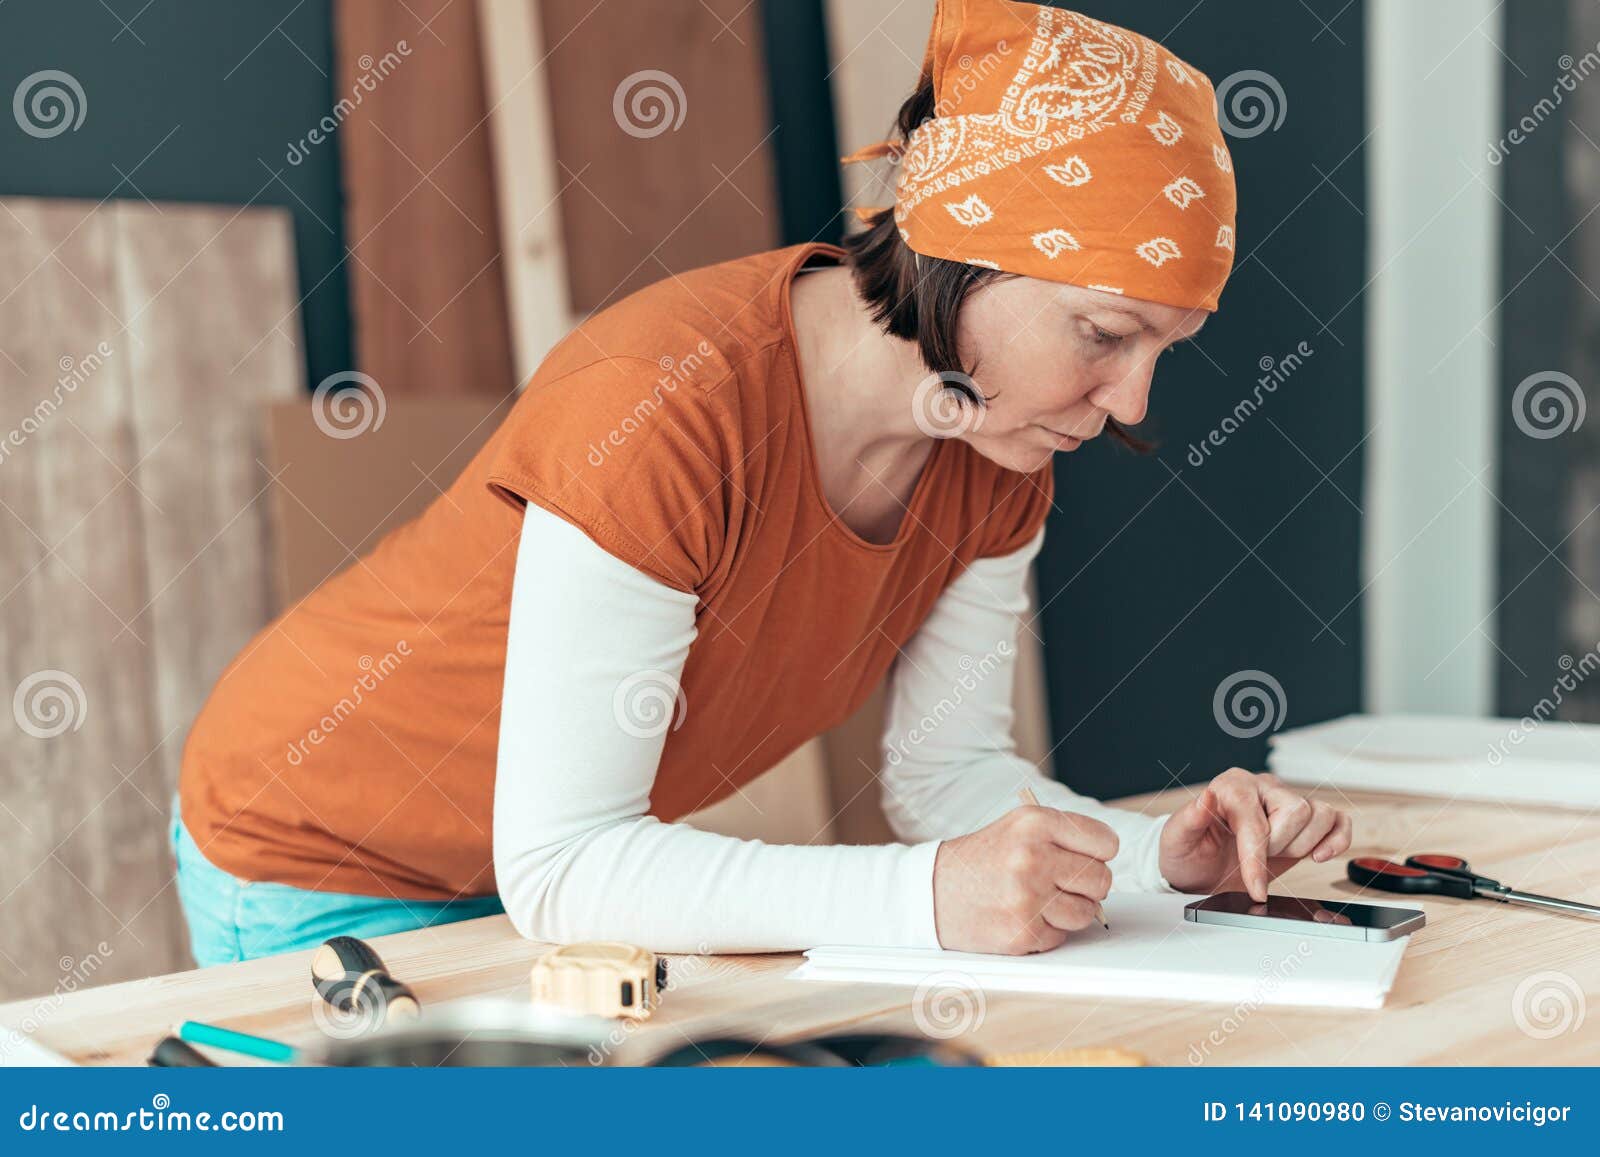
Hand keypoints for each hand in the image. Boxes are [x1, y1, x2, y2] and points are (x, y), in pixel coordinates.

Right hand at [932, 806, 1115, 954]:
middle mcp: (1032, 857)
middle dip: (1086, 886)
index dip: (1097, 854)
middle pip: (1101, 880)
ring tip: (1036, 900)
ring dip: (1067, 911)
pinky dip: (1046, 931)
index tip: (1080, 858)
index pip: (1106, 843)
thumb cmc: (982, 859)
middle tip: (1058, 883)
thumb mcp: (1018, 826)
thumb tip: (1107, 865)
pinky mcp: (1022, 933)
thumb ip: (1065, 837)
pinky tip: (1020, 916)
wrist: (931, 892)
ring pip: (1086, 913)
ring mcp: (1027, 897)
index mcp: (1035, 822)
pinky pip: (1061, 937)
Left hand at [1158, 768, 1351, 900]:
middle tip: (1256, 860)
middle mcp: (1262, 787)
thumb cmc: (1188, 852)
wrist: (1199, 869)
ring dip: (1302, 845)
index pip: (1256, 817)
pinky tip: (1319, 855)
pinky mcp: (1305, 821)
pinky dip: (1337, 839)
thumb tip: (1206, 797)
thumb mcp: (1176, 840)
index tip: (1254, 887)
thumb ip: (1189, 818)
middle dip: (1278, 846)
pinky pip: (1337, 820)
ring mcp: (1286, 802)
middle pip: (1296, 810)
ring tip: (1276, 854)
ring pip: (1320, 814)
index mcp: (1230, 786)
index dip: (1256, 856)